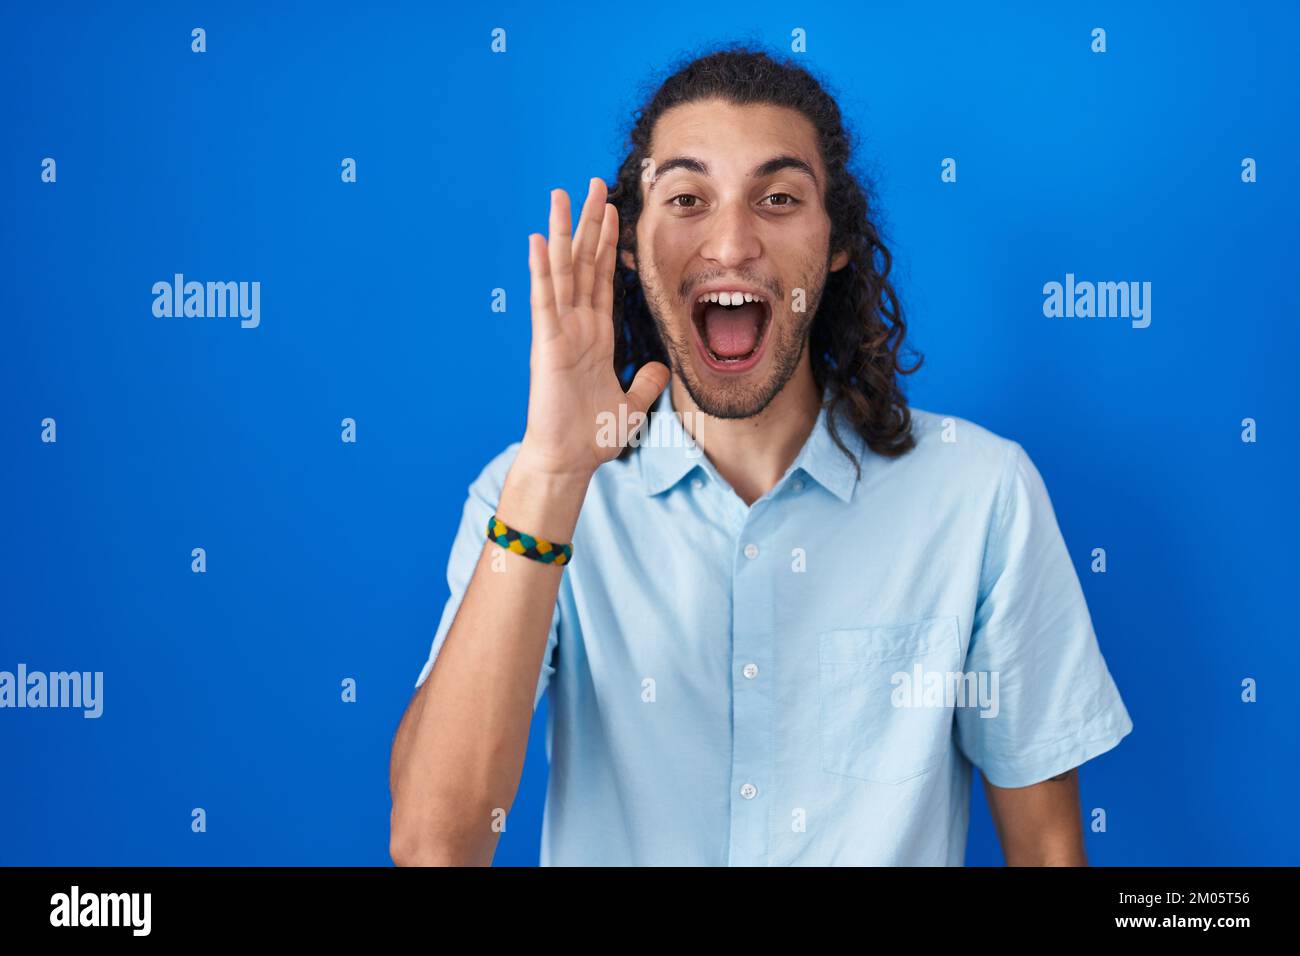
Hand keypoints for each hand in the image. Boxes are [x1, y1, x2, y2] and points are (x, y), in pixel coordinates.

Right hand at [520, 178, 669, 478]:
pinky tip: (540, 240)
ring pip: (562, 272)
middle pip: (583, 264)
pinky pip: (545, 301)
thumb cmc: (592, 435)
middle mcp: (576, 326)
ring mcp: (559, 332)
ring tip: (562, 194)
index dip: (608, 244)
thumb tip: (662, 366)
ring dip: (563, 233)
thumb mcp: (632, 403)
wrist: (570, 460)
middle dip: (589, 224)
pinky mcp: (548, 345)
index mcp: (595, 335)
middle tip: (593, 184)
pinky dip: (542, 270)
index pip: (602, 279)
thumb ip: (646, 382)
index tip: (613, 212)